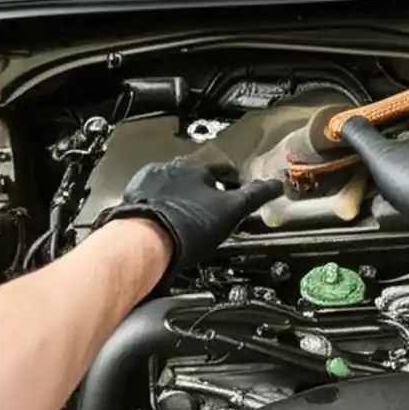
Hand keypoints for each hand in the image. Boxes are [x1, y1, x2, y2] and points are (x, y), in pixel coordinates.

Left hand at [95, 158, 281, 285]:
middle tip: (211, 209)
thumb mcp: (233, 210)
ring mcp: (148, 184)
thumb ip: (256, 195)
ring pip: (171, 188)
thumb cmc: (192, 224)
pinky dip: (160, 208)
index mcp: (196, 167)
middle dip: (203, 191)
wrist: (147, 242)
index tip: (235, 191)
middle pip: (193, 177)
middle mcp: (170, 169)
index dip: (231, 182)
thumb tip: (277, 185)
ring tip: (188, 219)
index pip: (221, 169)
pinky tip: (165, 224)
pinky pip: (150, 200)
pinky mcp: (131, 200)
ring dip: (180, 198)